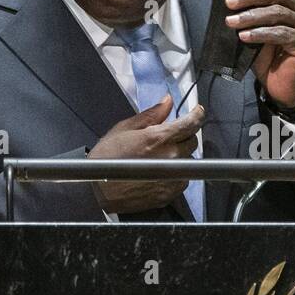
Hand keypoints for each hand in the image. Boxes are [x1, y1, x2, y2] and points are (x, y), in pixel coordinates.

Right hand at [86, 95, 204, 213]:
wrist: (97, 189)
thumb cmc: (106, 158)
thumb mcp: (124, 129)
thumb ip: (151, 115)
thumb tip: (168, 101)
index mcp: (159, 138)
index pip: (191, 123)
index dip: (197, 115)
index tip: (197, 112)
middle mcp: (170, 157)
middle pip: (192, 142)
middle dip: (184, 136)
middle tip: (169, 137)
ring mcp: (172, 177)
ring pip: (188, 161)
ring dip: (179, 156)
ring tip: (159, 157)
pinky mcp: (170, 193)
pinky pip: (182, 179)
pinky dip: (175, 173)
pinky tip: (158, 172)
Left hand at [225, 0, 294, 107]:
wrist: (281, 86)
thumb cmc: (267, 57)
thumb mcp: (256, 29)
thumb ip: (251, 13)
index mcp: (293, 3)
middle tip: (229, 2)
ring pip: (277, 12)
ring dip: (251, 16)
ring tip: (231, 21)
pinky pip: (280, 33)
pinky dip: (260, 33)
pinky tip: (244, 36)